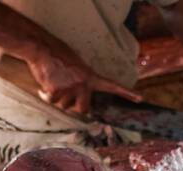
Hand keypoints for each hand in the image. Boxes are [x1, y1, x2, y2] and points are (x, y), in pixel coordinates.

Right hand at [24, 40, 141, 114]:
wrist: (42, 48)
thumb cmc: (58, 54)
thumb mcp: (77, 65)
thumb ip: (83, 80)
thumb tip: (80, 94)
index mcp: (90, 77)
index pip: (112, 85)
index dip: (126, 93)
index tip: (140, 99)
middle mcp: (83, 85)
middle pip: (84, 109)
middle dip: (76, 107)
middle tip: (68, 95)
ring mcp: (70, 90)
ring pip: (64, 106)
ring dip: (58, 98)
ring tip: (54, 81)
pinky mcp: (55, 92)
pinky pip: (51, 101)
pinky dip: (45, 94)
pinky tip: (44, 83)